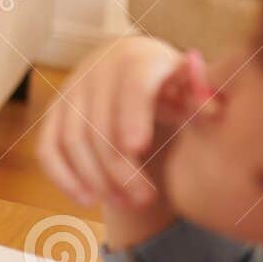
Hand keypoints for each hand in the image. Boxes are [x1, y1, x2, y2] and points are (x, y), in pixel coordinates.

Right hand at [39, 36, 217, 208]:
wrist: (137, 73)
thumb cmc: (174, 88)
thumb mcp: (193, 89)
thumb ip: (205, 101)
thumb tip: (214, 111)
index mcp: (138, 58)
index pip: (132, 86)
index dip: (133, 115)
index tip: (139, 148)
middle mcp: (97, 69)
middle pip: (100, 123)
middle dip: (120, 167)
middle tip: (145, 199)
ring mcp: (70, 91)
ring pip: (72, 141)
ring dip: (96, 178)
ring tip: (126, 203)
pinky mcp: (54, 113)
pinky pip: (48, 148)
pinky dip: (63, 177)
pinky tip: (87, 200)